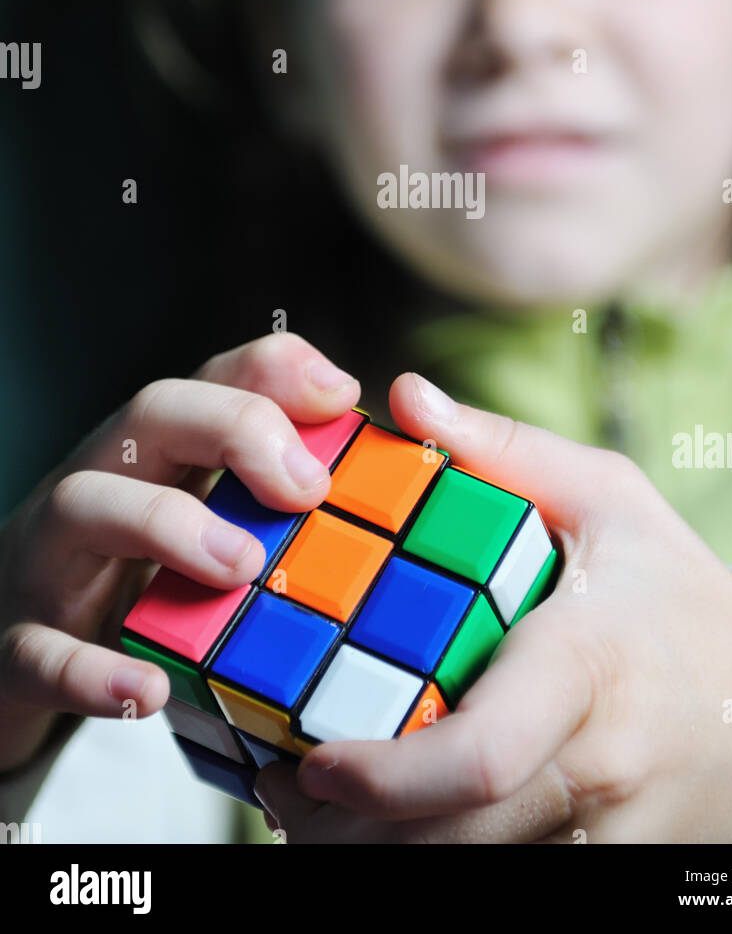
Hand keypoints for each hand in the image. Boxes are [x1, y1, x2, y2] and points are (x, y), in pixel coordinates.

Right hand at [0, 333, 359, 771]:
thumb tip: (366, 429)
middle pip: (154, 410)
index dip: (276, 373)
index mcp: (162, 449)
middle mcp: (106, 479)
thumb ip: (283, 483)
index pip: (215, 376)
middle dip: (235, 430)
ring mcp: (54, 556)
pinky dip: (90, 669)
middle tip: (307, 488)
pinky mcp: (18, 641)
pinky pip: (39, 648)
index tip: (342, 398)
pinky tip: (147, 688)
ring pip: (84, 502)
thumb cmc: (137, 573)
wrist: (17, 651)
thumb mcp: (211, 517)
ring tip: (242, 566)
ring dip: (167, 527)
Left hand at [256, 373, 731, 843]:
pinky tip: (382, 820)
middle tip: (280, 780)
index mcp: (587, 665)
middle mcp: (592, 764)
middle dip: (346, 829)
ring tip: (311, 800)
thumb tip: (407, 397)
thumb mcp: (607, 497)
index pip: (483, 756)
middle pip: (448, 838)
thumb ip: (502, 451)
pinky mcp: (590, 867)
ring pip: (457, 870)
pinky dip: (425, 854)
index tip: (315, 762)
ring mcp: (596, 833)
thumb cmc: (672, 590)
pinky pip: (491, 874)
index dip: (387, 778)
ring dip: (371, 850)